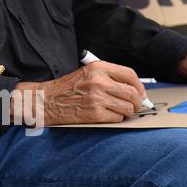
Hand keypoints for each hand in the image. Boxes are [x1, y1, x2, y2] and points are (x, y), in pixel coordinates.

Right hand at [22, 60, 147, 124]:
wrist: (47, 101)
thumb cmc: (67, 88)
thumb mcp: (87, 74)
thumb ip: (109, 77)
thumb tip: (135, 89)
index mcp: (98, 68)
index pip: (130, 74)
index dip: (139, 85)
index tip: (139, 92)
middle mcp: (99, 81)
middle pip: (133, 93)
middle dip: (136, 102)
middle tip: (132, 105)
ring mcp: (97, 98)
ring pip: (127, 107)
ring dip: (126, 111)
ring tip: (116, 110)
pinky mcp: (95, 114)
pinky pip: (117, 118)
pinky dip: (115, 118)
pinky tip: (106, 115)